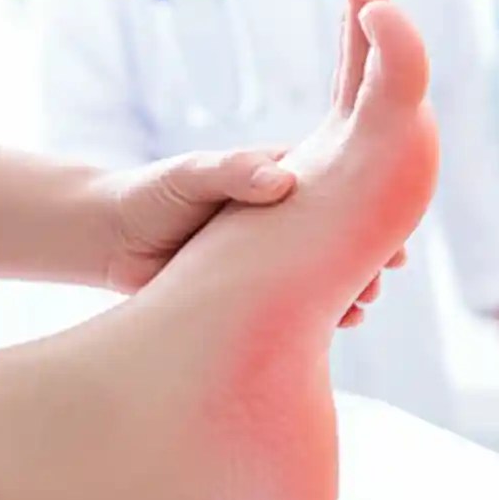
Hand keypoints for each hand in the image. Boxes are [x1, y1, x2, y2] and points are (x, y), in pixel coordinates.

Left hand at [99, 148, 405, 326]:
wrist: (107, 241)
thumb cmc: (150, 195)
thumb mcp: (192, 175)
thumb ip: (235, 173)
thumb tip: (283, 181)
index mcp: (279, 177)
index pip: (338, 184)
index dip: (370, 201)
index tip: (391, 222)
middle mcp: (285, 218)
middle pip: (342, 232)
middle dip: (368, 251)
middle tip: (386, 272)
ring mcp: (275, 258)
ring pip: (326, 272)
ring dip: (350, 287)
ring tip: (364, 305)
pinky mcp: (259, 293)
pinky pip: (301, 304)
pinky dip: (324, 314)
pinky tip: (342, 326)